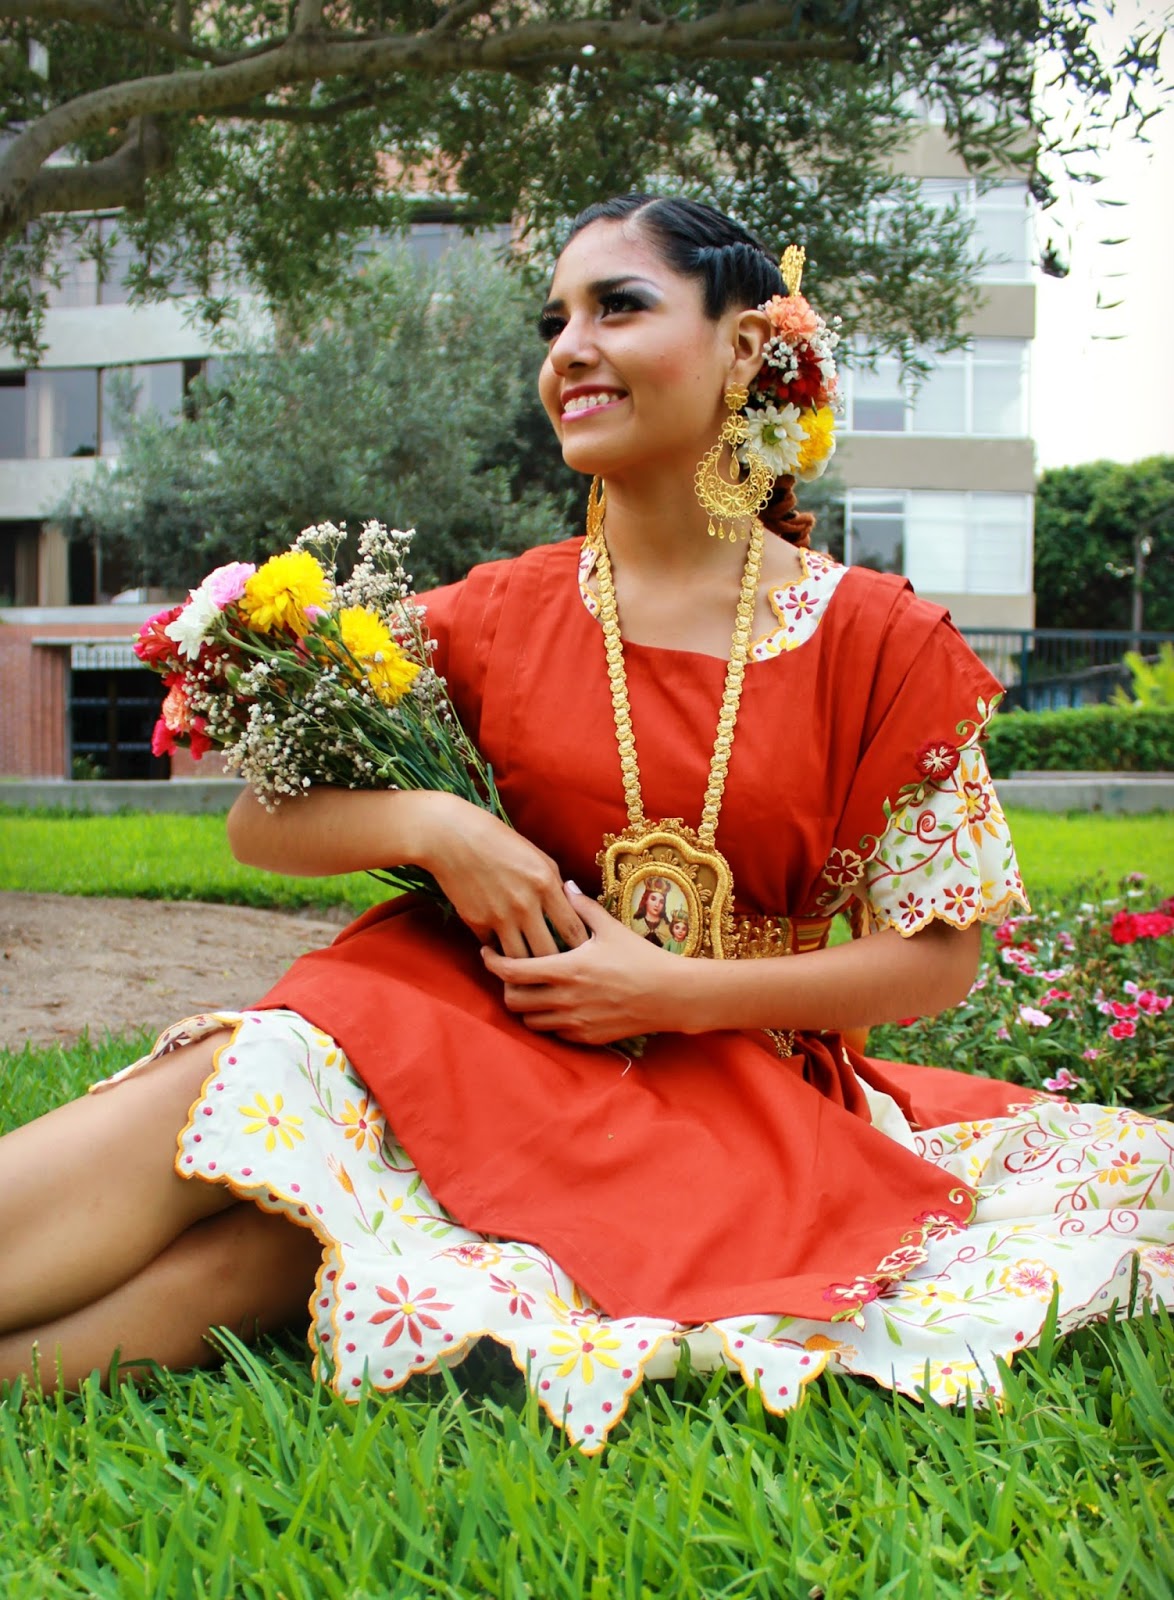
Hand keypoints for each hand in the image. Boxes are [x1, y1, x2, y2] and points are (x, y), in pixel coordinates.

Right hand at [418, 795, 588, 957]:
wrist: (452, 837)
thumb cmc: (498, 841)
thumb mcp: (537, 856)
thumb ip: (556, 884)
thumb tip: (571, 909)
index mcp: (546, 883)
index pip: (573, 929)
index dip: (580, 947)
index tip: (582, 955)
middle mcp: (525, 904)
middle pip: (549, 954)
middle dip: (556, 966)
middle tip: (558, 970)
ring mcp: (499, 916)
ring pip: (520, 961)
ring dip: (526, 967)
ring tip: (530, 970)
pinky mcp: (476, 923)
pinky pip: (494, 950)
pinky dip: (499, 953)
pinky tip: (502, 953)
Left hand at [480, 883, 688, 1044]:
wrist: (671, 995)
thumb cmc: (642, 958)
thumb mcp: (611, 929)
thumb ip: (583, 907)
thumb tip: (566, 884)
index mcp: (567, 969)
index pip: (513, 971)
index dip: (493, 963)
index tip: (489, 954)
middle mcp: (566, 999)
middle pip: (513, 1002)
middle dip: (507, 988)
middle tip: (514, 974)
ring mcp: (576, 1022)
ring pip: (530, 1022)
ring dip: (527, 1007)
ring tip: (535, 990)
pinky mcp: (587, 1038)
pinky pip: (555, 1034)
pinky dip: (550, 1021)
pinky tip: (559, 1005)